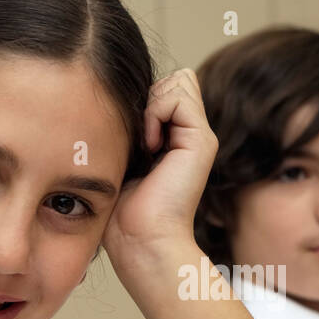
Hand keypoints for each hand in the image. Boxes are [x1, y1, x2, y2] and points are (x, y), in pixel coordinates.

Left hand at [103, 68, 218, 276]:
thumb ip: (129, 125)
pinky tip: (149, 145)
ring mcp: (199, 136)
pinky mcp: (202, 140)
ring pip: (179, 81)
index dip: (144, 98)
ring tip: (144, 143)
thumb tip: (116, 93)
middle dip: (149, 97)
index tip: (127, 135)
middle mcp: (192, 134)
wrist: (142, 239)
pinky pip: (178, 95)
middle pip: (175, 78)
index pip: (166, 86)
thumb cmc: (122, 210)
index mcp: (175, 138)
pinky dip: (155, 113)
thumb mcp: (121, 156)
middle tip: (138, 138)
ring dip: (151, 105)